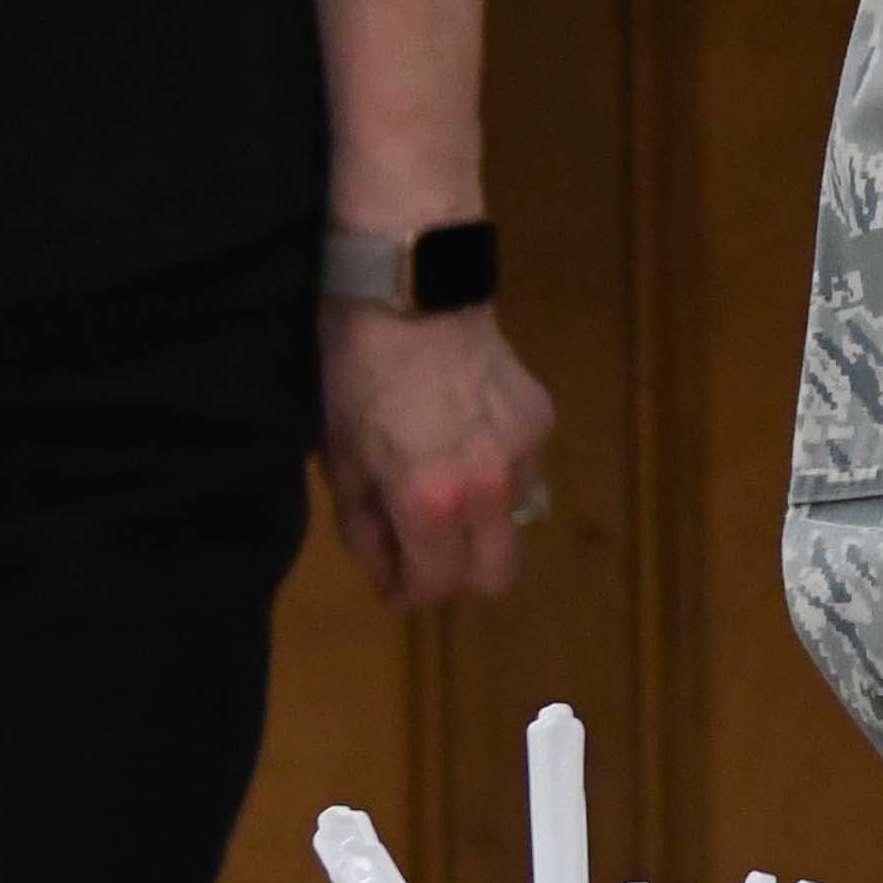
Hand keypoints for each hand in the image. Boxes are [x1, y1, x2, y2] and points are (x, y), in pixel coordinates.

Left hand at [318, 302, 552, 609]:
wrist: (412, 286)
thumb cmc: (357, 371)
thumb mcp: (340, 457)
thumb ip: (364, 528)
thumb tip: (385, 573)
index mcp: (432, 504)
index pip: (434, 586)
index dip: (406, 596)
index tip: (390, 588)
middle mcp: (489, 491)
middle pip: (496, 576)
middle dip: (458, 574)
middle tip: (421, 546)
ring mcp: (525, 453)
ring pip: (514, 521)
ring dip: (479, 518)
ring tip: (444, 476)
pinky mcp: (541, 418)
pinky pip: (525, 468)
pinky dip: (497, 468)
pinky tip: (467, 432)